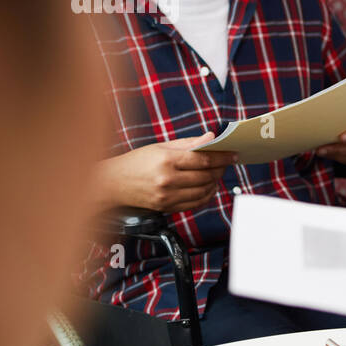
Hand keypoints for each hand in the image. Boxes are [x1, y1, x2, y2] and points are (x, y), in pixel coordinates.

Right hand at [96, 132, 235, 212]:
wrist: (111, 184)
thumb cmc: (136, 162)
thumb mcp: (160, 147)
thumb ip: (188, 144)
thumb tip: (211, 137)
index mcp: (165, 161)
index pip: (203, 160)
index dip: (222, 157)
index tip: (233, 154)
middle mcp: (167, 180)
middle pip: (206, 176)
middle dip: (221, 169)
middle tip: (227, 162)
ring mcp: (167, 196)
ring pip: (204, 191)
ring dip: (215, 182)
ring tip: (217, 173)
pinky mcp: (167, 208)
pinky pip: (196, 203)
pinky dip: (207, 194)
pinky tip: (208, 186)